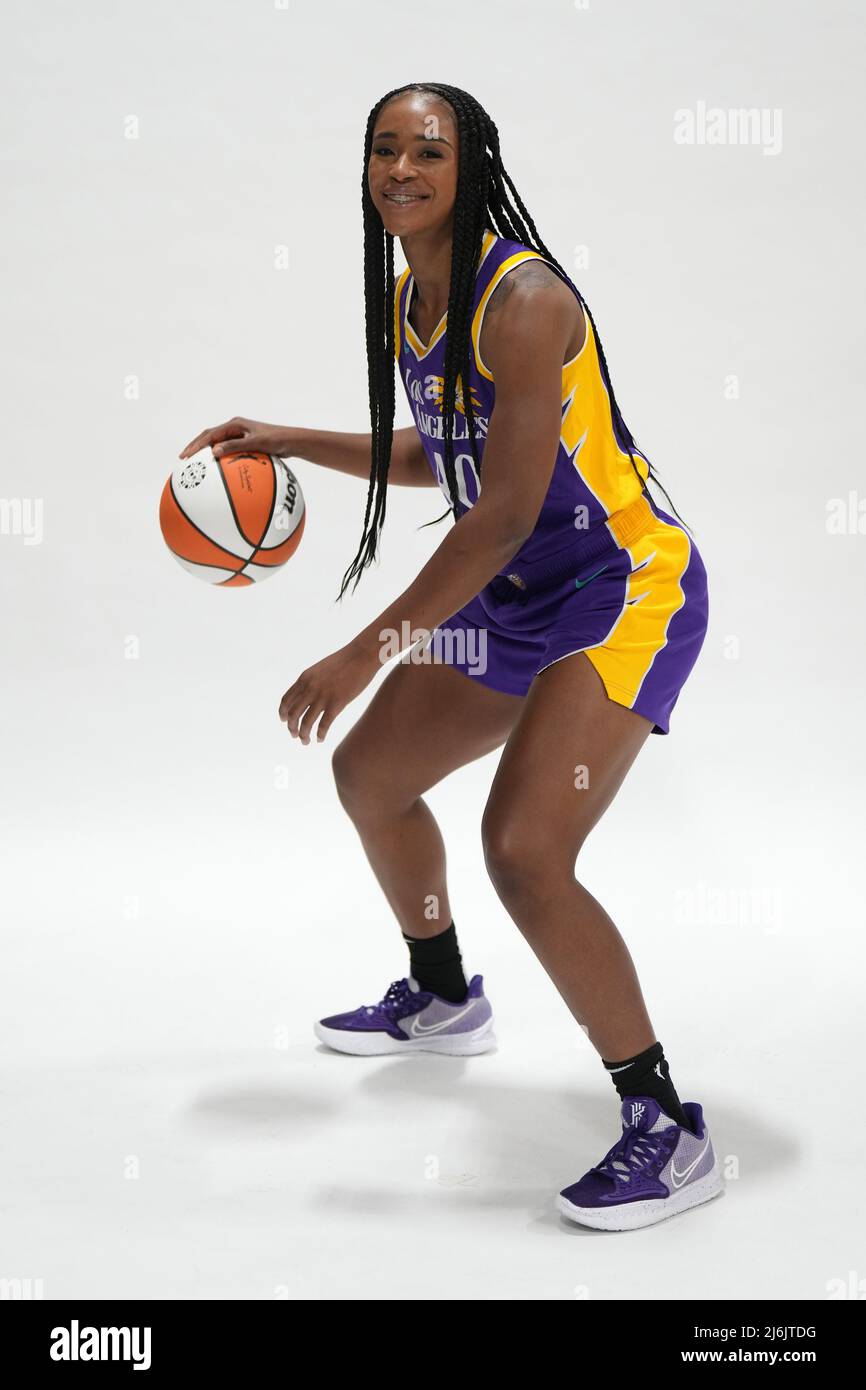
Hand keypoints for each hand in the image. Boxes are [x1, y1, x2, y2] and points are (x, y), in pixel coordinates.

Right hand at [179, 417, 293, 460]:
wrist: (291, 441)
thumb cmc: (276, 440)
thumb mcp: (256, 443)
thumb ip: (235, 446)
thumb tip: (214, 451)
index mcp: (234, 424)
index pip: (209, 435)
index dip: (196, 445)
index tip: (186, 456)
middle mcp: (234, 428)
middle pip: (209, 437)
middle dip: (195, 447)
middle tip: (183, 459)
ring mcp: (238, 436)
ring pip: (216, 444)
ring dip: (205, 453)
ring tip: (195, 465)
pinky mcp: (243, 444)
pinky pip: (226, 451)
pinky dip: (218, 458)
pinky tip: (215, 472)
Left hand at [278, 642, 379, 744]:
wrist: (361, 655)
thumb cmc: (345, 661)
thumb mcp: (320, 669)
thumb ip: (311, 682)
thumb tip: (308, 694)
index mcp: (304, 679)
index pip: (286, 700)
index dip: (283, 713)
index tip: (285, 721)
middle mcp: (310, 688)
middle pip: (293, 714)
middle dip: (292, 727)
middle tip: (295, 735)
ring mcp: (323, 696)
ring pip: (306, 722)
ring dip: (303, 735)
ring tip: (305, 741)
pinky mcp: (337, 703)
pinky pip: (324, 725)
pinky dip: (320, 735)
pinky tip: (320, 740)